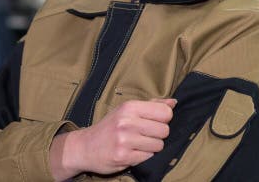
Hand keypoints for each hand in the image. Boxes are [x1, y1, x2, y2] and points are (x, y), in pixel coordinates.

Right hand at [49, 98, 175, 179]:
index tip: (155, 122)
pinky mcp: (123, 157)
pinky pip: (148, 157)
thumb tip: (173, 102)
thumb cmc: (109, 127)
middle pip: (164, 130)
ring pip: (159, 145)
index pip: (165, 112)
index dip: (164, 119)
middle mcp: (127, 121)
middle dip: (158, 135)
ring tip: (138, 144)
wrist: (85, 146)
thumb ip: (151, 105)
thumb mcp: (126, 110)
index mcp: (129, 107)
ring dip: (152, 147)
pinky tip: (132, 152)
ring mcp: (125, 140)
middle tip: (145, 135)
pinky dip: (143, 157)